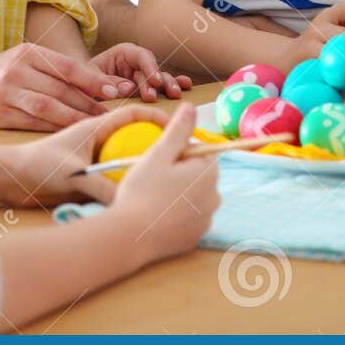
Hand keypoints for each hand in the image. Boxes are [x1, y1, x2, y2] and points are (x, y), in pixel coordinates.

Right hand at [0, 44, 130, 131]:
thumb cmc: (6, 74)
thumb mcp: (27, 61)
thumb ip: (58, 70)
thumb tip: (103, 82)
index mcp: (27, 52)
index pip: (67, 67)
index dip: (93, 80)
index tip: (114, 91)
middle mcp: (16, 70)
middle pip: (60, 89)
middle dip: (89, 102)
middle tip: (110, 114)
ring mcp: (5, 92)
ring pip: (48, 107)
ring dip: (74, 118)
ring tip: (93, 125)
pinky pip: (33, 123)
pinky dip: (54, 128)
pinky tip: (69, 133)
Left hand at [4, 105, 170, 206]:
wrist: (10, 179)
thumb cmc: (37, 167)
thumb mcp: (73, 177)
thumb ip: (100, 187)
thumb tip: (128, 203)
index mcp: (94, 127)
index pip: (133, 113)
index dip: (156, 117)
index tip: (177, 129)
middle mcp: (97, 139)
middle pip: (135, 135)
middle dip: (157, 143)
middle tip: (178, 160)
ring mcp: (93, 157)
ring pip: (126, 157)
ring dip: (143, 165)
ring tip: (164, 180)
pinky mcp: (88, 174)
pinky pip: (116, 177)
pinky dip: (128, 183)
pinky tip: (138, 198)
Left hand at [90, 43, 192, 100]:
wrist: (76, 92)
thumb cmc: (80, 80)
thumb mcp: (88, 78)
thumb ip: (106, 82)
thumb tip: (128, 88)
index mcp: (121, 54)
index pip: (140, 55)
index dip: (149, 67)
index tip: (155, 81)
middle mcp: (134, 64)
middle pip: (151, 69)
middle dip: (158, 81)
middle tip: (158, 95)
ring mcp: (140, 77)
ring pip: (158, 79)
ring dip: (168, 85)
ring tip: (176, 93)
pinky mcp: (143, 90)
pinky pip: (159, 87)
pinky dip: (170, 86)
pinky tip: (186, 86)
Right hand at [106, 104, 219, 266]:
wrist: (130, 237)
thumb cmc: (142, 191)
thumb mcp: (159, 153)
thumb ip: (178, 129)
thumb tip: (191, 106)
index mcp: (208, 173)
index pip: (201, 152)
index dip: (178, 152)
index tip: (159, 159)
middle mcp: (214, 197)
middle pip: (198, 175)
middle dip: (179, 173)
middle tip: (152, 178)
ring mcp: (205, 221)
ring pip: (193, 198)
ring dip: (178, 194)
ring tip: (151, 198)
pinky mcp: (194, 239)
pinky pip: (187, 219)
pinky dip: (175, 216)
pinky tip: (155, 216)